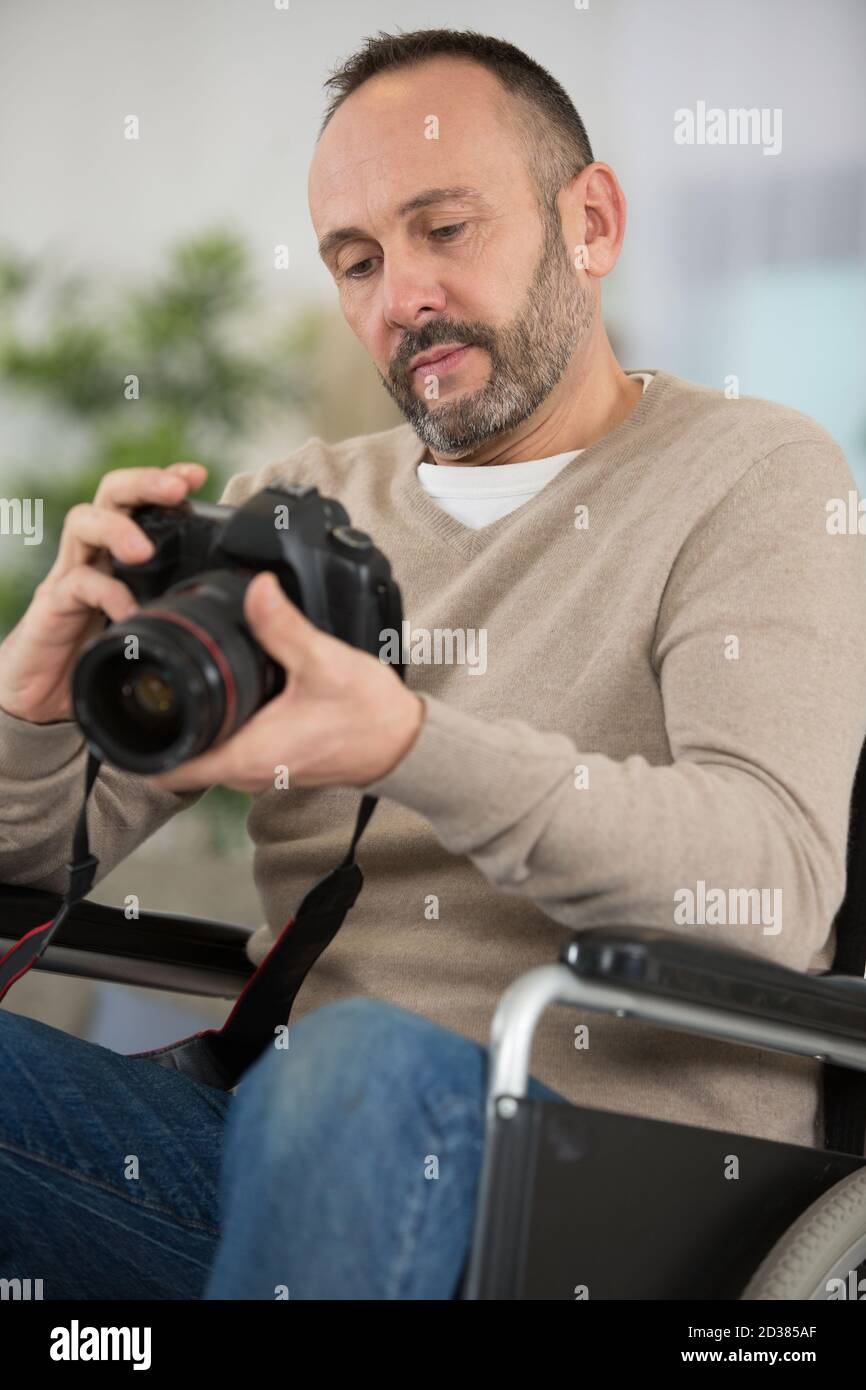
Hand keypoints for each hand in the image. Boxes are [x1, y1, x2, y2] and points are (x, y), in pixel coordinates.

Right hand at [0, 462, 208, 722]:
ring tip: (143, 550)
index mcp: (121, 554)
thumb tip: (242, 607)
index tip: (197, 475)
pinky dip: (106, 592)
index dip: (165, 481)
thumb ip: (180, 608)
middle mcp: (94, 554)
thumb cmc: (103, 655)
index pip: (141, 501)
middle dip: (144, 483)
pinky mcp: (52, 606)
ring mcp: (70, 576)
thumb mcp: (152, 626)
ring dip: (117, 528)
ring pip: (84, 523)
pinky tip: (129, 610)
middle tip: (176, 490)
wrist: (45, 698)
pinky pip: (77, 585)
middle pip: (111, 495)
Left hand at [147, 570, 425, 793]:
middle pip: (180, 753)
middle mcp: (248, 770)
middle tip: (146, 675)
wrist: (405, 744)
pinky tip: (226, 689)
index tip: (123, 705)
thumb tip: (255, 587)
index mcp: (247, 754)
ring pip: (206, 749)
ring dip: (190, 721)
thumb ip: (283, 626)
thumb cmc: (369, 714)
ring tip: (180, 677)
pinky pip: (231, 745)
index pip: (168, 766)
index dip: (136, 741)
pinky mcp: (274, 759)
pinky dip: (218, 722)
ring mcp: (261, 768)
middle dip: (159, 720)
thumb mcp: (323, 662)